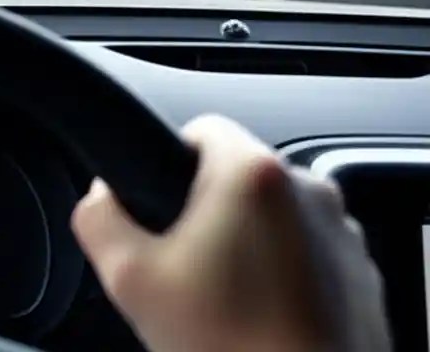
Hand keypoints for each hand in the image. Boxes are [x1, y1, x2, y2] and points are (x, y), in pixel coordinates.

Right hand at [72, 115, 388, 351]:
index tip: (161, 213)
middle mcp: (309, 191)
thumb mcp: (130, 280)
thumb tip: (99, 199)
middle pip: (237, 177)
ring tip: (225, 300)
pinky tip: (259, 317)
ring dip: (247, 244)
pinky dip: (283, 275)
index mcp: (253, 174)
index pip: (199, 129)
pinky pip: (308, 255)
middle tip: (185, 269)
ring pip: (273, 218)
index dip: (168, 165)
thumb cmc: (232, 346)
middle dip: (207, 214)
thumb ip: (99, 218)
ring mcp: (342, 234)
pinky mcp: (360, 275)